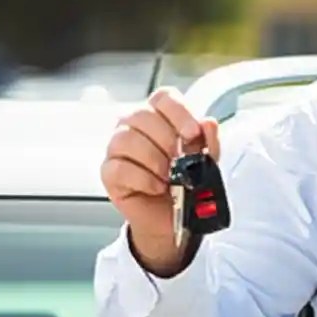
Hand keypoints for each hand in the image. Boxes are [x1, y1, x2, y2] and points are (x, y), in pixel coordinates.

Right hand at [101, 86, 220, 275]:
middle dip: (167, 140)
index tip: (192, 134)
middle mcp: (134, 125)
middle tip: (180, 161)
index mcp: (159, 115)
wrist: (173, 218)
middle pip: (142, 115)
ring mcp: (117, 147)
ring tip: (169, 177)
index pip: (163, 98)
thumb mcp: (206, 161)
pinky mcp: (109, 172)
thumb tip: (208, 123)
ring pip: (127, 139)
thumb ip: (208, 142)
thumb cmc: (186, 182)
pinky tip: (157, 187)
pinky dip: (143, 178)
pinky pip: (119, 167)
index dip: (178, 112)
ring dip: (154, 160)